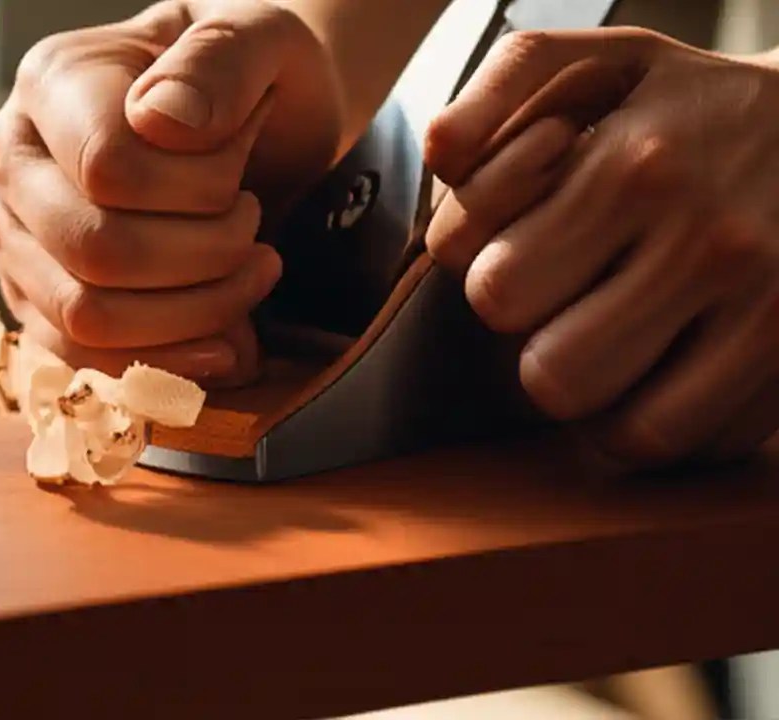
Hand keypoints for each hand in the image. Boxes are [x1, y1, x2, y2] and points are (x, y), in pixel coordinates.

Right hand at [0, 0, 342, 384]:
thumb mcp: (261, 39)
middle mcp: (12, 161)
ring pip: (88, 320)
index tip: (245, 172)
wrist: (250, 126)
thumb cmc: (250, 78)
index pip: (107, 167)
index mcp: (52, 82)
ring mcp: (15, 239)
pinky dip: (171, 366)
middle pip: (94, 251)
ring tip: (252, 276)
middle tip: (255, 231)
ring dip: (195, 316)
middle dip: (204, 260)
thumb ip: (220, 60)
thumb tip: (162, 121)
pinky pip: (89, 365)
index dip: (198, 191)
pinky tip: (228, 339)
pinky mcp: (38, 303)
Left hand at [424, 28, 778, 470]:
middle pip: (547, 371)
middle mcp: (703, 241)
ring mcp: (760, 306)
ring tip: (594, 348)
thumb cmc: (687, 103)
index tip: (516, 245)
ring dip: (588, 398)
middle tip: (558, 306)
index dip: (486, 272)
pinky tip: (644, 376)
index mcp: (632, 167)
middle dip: (535, 345)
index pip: (490, 279)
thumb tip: (441, 156)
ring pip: (614, 428)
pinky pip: (681, 441)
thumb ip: (503, 90)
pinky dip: (647, 425)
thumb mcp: (597, 63)